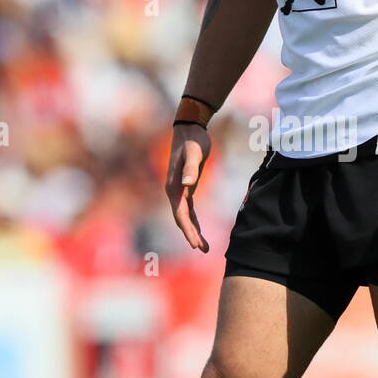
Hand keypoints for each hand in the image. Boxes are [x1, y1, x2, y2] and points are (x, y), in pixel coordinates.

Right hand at [165, 124, 211, 251]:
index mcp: (174, 186)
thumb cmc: (193, 140)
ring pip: (184, 216)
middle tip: (202, 249)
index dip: (188, 230)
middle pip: (181, 219)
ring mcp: (178, 189)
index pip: (180, 214)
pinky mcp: (185, 187)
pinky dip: (193, 220)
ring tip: (204, 246)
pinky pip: (188, 209)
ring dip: (192, 230)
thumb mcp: (194, 153)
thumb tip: (188, 185)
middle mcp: (173, 190)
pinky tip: (199, 229)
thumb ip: (191, 169)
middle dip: (191, 235)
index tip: (195, 243)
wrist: (189, 128)